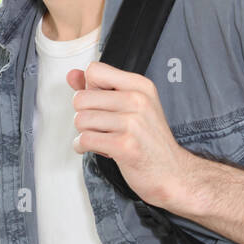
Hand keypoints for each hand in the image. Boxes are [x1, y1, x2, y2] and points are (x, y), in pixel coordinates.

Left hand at [67, 61, 197, 209]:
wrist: (171, 172)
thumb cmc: (148, 140)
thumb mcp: (130, 106)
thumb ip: (98, 88)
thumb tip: (72, 75)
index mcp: (140, 85)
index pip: (94, 70)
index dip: (90, 88)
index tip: (101, 104)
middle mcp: (137, 100)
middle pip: (80, 98)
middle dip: (84, 115)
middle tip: (102, 126)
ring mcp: (132, 122)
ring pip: (80, 120)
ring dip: (85, 133)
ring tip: (103, 137)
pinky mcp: (124, 145)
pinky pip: (84, 139)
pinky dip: (83, 146)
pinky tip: (98, 148)